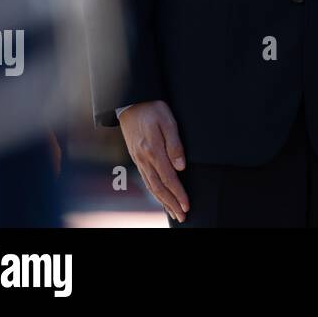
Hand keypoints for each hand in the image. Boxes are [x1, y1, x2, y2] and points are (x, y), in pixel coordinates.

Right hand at [118, 100, 189, 221]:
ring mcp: (138, 158)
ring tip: (173, 212)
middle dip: (171, 203)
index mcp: (153, 149)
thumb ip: (175, 144)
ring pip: (151, 185)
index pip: (168, 178)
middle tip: (182, 216)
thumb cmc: (152, 108)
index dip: (178, 193)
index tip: (187, 205)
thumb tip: (181, 167)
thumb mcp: (168, 120)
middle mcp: (143, 158)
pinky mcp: (136, 157)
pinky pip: (145, 179)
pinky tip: (160, 196)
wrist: (130, 101)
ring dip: (163, 200)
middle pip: (158, 187)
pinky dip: (153, 191)